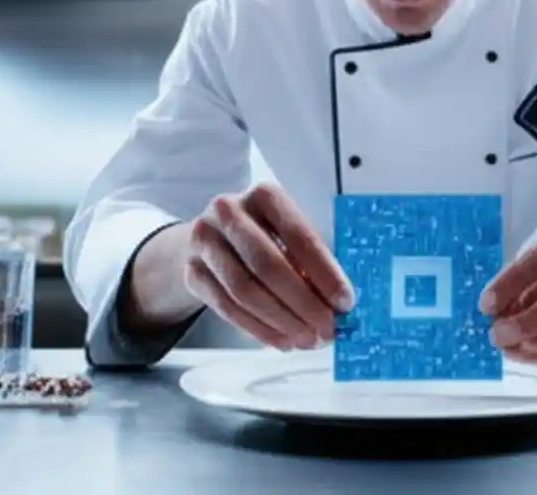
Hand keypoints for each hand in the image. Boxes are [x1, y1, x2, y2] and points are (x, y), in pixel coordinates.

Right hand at [186, 183, 354, 349]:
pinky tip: (281, 340)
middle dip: (303, 303)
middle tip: (326, 328)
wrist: (210, 238)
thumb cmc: (262, 235)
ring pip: (245, 290)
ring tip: (306, 339)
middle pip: (268, 265)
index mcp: (264, 195)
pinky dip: (259, 329)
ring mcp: (205, 241)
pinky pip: (227, 308)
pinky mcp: (192, 272)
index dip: (324, 273)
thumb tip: (339, 304)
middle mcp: (229, 211)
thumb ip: (310, 262)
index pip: (299, 236)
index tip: (344, 301)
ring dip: (281, 321)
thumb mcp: (287, 233)